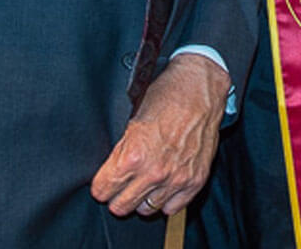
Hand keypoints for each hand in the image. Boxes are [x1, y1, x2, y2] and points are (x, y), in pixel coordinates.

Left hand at [90, 53, 229, 216]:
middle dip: (117, 196)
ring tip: (144, 182)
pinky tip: (163, 185)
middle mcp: (154, 172)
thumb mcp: (132, 121)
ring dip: (142, 198)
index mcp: (133, 156)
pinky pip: (172, 208)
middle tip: (121, 184)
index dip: (101, 185)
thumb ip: (121, 151)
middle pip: (121, 207)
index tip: (104, 181)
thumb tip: (110, 172)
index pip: (103, 191)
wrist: (199, 90)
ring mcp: (176, 179)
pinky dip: (166, 199)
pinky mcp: (195, 181)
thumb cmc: (166, 98)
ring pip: (146, 210)